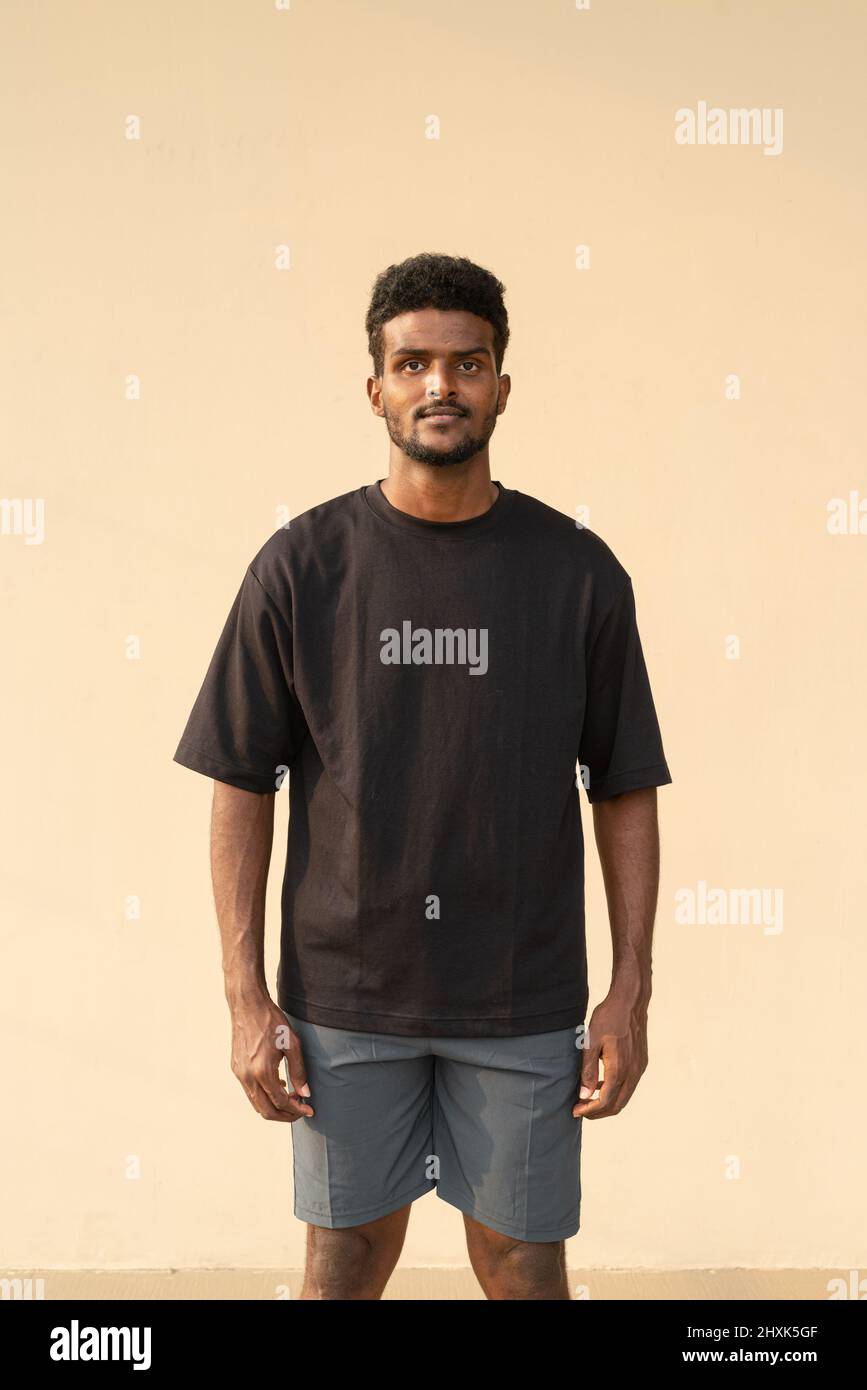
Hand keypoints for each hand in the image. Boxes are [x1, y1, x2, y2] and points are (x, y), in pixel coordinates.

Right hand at [229, 994, 313, 1120]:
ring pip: (256, 1103)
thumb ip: (298, 1071)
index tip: (309, 1110)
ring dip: (274, 1107)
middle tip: (300, 1111)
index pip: (280, 1102)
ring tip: (291, 1098)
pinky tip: (278, 1086)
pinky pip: (250, 1091)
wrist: (247, 1005)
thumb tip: (305, 1094)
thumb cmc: (271, 1021)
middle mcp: (247, 1077)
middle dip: (285, 1115)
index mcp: (262, 1071)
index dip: (296, 1110)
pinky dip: (264, 1096)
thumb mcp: (292, 1044)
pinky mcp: (236, 1069)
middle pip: (266, 1111)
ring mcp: (239, 1074)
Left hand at [572, 991, 648, 1119]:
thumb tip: (584, 1095)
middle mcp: (633, 1072)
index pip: (605, 1101)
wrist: (630, 1002)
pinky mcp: (641, 1063)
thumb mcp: (591, 1042)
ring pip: (624, 1097)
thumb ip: (588, 1070)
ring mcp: (639, 1068)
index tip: (575, 1110)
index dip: (589, 1110)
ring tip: (588, 1099)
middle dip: (598, 1112)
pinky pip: (629, 1086)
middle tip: (580, 1110)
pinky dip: (615, 1092)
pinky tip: (601, 1084)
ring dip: (607, 1103)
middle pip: (617, 1105)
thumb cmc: (608, 1018)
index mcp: (619, 1069)